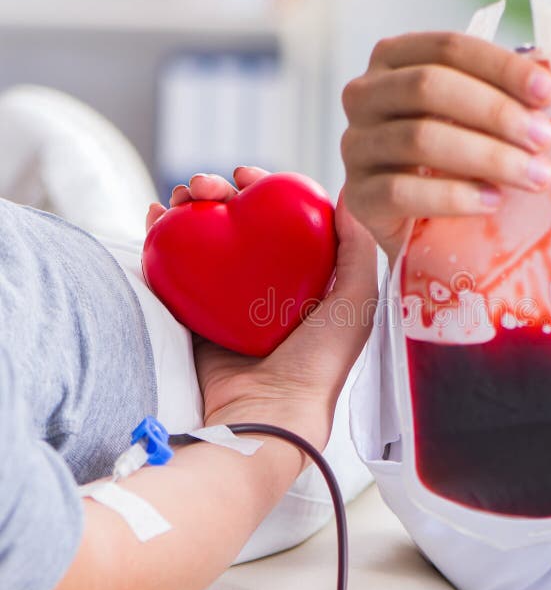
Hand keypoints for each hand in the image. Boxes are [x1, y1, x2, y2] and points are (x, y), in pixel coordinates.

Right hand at [145, 168, 376, 450]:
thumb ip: (358, 249)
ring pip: (205, 239)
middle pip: (239, 224)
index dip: (266, 191)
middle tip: (203, 185)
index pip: (282, 221)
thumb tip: (348, 195)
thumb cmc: (319, 362)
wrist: (268, 415)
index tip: (249, 175)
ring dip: (188, 209)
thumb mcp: (356, 302)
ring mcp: (229, 301)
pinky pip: (177, 269)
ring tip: (176, 197)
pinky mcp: (196, 317)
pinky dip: (163, 239)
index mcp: (305, 280)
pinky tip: (154, 217)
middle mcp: (266, 287)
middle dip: (219, 194)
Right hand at [341, 32, 550, 266]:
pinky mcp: (358, 196)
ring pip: (419, 139)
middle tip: (544, 139)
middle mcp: (364, 95)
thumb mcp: (474, 120)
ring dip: (486, 156)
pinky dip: (453, 196)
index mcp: (393, 60)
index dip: (502, 67)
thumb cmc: (452, 162)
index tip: (549, 93)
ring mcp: (355, 146)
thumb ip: (502, 95)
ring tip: (533, 177)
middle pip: (429, 87)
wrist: (418, 225)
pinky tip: (491, 202)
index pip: (448, 48)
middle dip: (496, 112)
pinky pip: (400, 191)